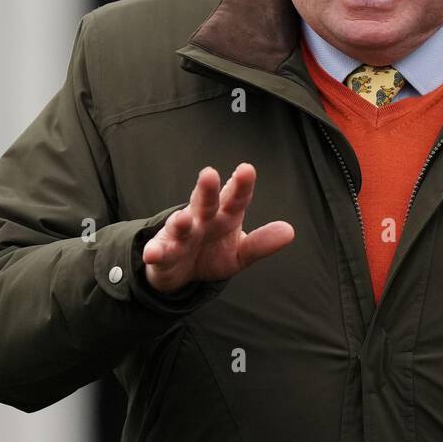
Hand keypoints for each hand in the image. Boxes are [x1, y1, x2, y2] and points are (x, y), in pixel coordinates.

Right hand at [142, 163, 294, 292]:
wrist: (182, 271)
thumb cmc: (214, 252)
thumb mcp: (241, 252)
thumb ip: (261, 242)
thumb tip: (289, 231)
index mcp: (225, 215)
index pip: (236, 198)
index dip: (241, 185)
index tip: (247, 170)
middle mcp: (202, 219)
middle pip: (205, 202)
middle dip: (207, 190)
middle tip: (209, 175)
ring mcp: (180, 235)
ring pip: (180, 226)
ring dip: (180, 221)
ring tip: (183, 218)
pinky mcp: (163, 253)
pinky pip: (159, 252)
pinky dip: (155, 252)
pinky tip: (152, 253)